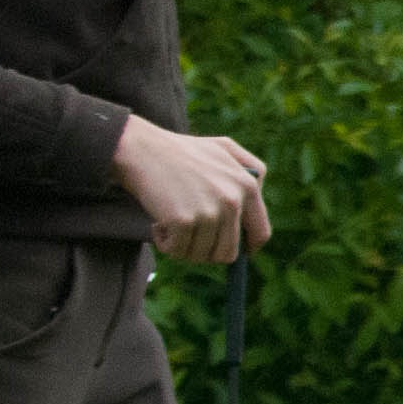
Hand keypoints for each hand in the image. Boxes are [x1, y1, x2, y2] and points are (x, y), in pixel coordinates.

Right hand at [113, 114, 270, 263]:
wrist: (141, 147)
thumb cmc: (181, 150)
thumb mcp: (226, 149)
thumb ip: (250, 173)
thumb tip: (254, 215)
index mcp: (248, 185)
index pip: (261, 233)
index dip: (248, 249)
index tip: (236, 253)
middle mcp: (233, 200)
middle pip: (228, 252)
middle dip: (207, 251)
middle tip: (188, 237)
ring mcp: (209, 212)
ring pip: (203, 255)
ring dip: (185, 248)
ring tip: (171, 225)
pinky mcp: (183, 220)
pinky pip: (178, 251)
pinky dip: (166, 245)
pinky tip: (158, 225)